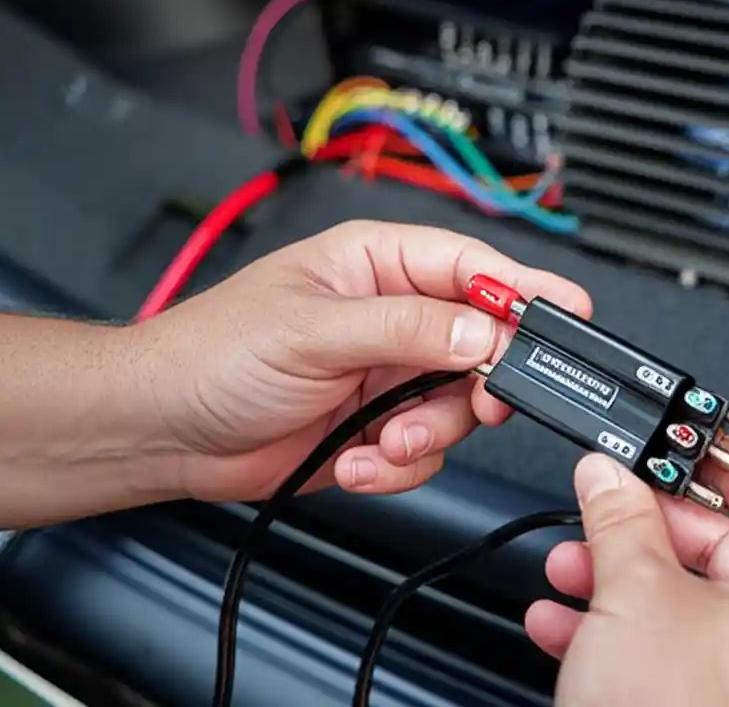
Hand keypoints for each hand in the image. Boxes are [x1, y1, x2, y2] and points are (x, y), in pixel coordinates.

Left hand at [136, 220, 590, 502]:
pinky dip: (395, 465)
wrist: (162, 432)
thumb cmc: (211, 354)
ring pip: (460, 405)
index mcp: (378, 265)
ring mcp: (388, 373)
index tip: (566, 316)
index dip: (524, 291)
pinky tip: (353, 459)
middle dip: (478, 384)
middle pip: (482, 344)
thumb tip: (483, 333)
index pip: (473, 268)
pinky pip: (426, 450)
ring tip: (381, 442)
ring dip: (426, 435)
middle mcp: (393, 316)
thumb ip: (407, 330)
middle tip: (478, 404)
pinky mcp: (379, 424)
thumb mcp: (315, 331)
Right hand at [525, 444, 728, 706]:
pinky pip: (672, 657)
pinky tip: (565, 628)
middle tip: (600, 510)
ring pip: (686, 607)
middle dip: (646, 531)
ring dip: (619, 582)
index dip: (718, 464)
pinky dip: (621, 636)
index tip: (671, 446)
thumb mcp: (638, 598)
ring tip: (568, 570)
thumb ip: (622, 521)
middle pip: (723, 551)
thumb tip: (610, 475)